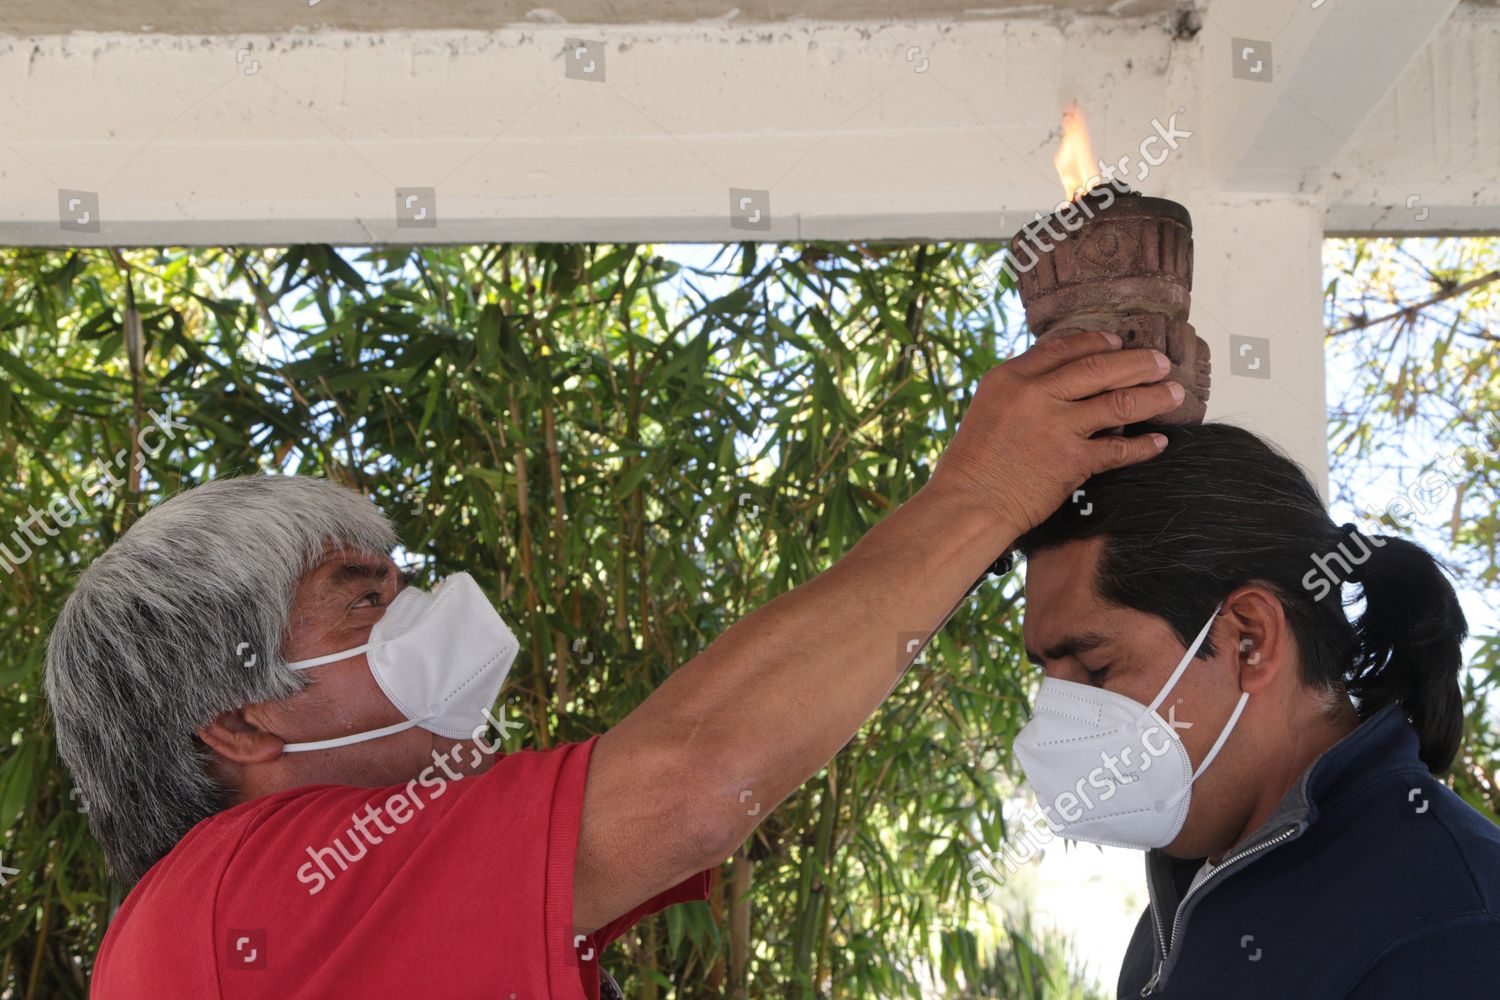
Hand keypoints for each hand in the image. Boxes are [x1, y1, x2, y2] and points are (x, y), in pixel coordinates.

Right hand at [924, 330, 1179, 536]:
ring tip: (1173, 393)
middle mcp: (1035, 394)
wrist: (968, 503)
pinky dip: (1143, 446)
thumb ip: (1021, 391)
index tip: (1119, 343)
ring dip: (1151, 397)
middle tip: (1161, 362)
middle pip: (1099, 367)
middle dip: (1137, 363)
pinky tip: (1158, 442)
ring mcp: (1056, 426)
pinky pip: (1119, 449)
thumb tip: (1058, 382)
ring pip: (1118, 402)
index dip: (1097, 343)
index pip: (1063, 348)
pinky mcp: (1072, 460)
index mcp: (1010, 377)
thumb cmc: (973, 463)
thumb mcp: (988, 409)